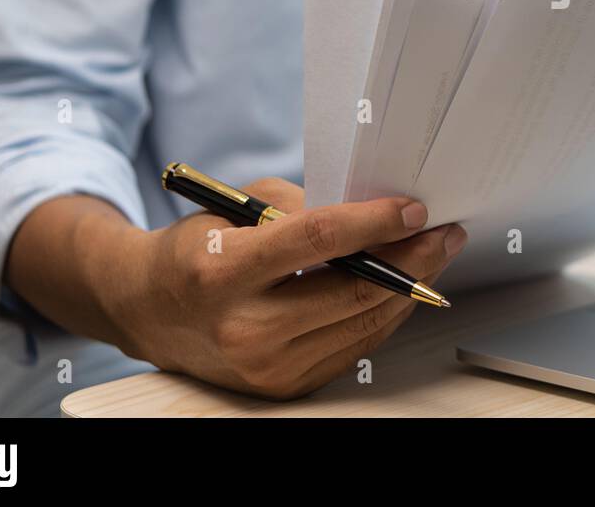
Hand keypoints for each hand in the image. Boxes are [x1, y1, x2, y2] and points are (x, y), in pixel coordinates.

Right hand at [111, 179, 466, 398]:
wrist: (150, 311)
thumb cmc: (199, 249)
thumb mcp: (237, 207)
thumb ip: (302, 208)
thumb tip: (374, 214)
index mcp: (225, 270)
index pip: (318, 241)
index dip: (375, 223)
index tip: (414, 209)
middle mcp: (245, 327)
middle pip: (353, 292)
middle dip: (412, 258)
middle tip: (445, 232)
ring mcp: (266, 366)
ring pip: (362, 324)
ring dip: (409, 288)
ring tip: (433, 255)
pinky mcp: (285, 386)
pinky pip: (353, 347)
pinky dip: (383, 316)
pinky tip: (400, 288)